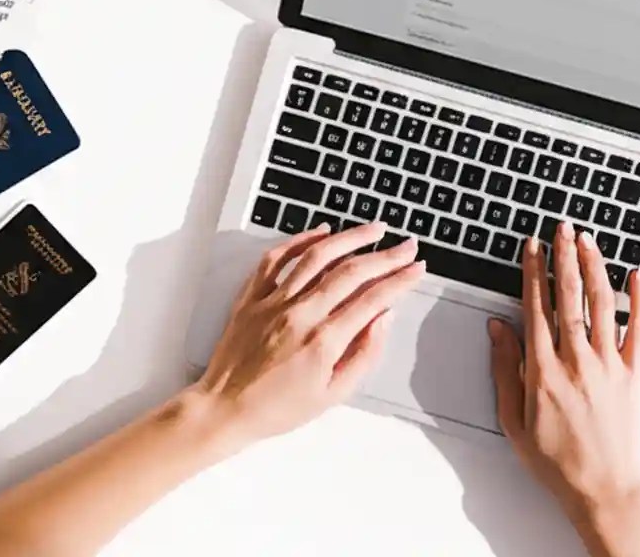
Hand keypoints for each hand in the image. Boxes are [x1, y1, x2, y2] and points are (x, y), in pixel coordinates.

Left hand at [193, 223, 424, 450]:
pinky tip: (320, 233)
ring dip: (350, 238)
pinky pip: (276, 259)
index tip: (416, 268)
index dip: (400, 280)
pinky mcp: (252, 297)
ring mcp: (273, 302)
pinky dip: (300, 240)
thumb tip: (383, 319)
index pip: (373, 299)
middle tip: (406, 246)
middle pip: (351, 272)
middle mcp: (300, 315)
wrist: (223, 410)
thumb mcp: (333, 394)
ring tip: (372, 229)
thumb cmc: (277, 408)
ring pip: (317, 256)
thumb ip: (364, 354)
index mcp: (323, 341)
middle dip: (386, 255)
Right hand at [489, 222, 639, 520]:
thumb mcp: (514, 420)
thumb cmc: (557, 461)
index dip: (533, 271)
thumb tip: (498, 330)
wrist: (603, 487)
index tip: (532, 247)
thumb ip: (504, 370)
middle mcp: (577, 360)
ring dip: (594, 266)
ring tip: (589, 240)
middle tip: (562, 228)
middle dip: (564, 256)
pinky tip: (638, 274)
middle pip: (569, 296)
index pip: (536, 307)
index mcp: (543, 370)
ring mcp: (610, 364)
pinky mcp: (636, 373)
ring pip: (602, 303)